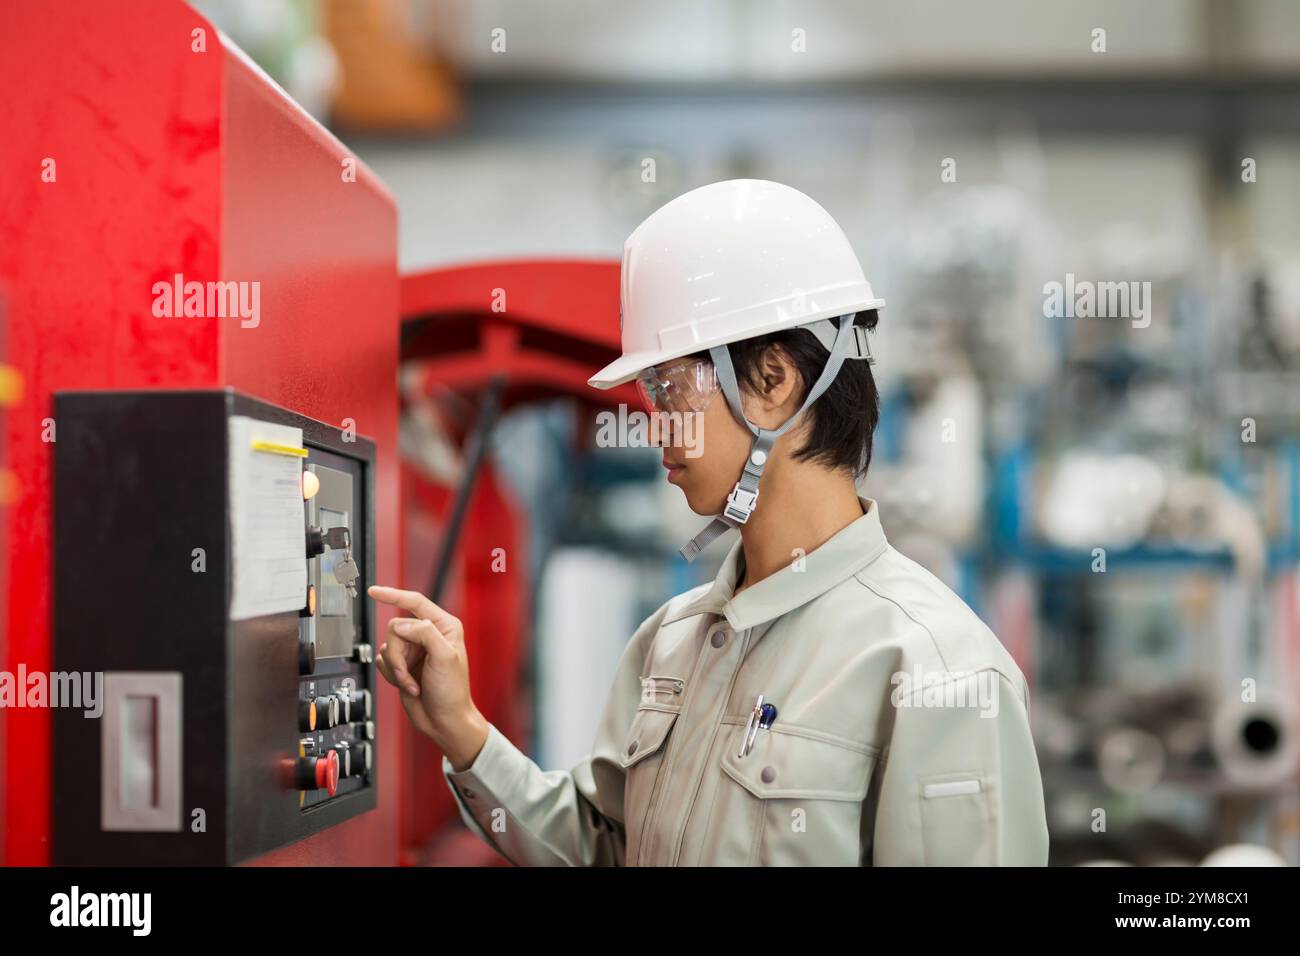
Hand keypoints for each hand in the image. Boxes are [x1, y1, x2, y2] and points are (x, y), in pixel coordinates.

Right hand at [368, 585, 486, 768]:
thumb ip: (424, 633)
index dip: (393, 595)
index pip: (415, 602)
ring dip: (396, 668)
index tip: (374, 592)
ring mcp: (414, 651)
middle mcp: (427, 635)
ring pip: (387, 646)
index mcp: (443, 626)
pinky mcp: (402, 665)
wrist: (443, 720)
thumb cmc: (452, 691)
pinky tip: (408, 685)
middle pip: (395, 629)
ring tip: (413, 682)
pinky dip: (392, 675)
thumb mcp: (444, 657)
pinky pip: (383, 661)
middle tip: (408, 672)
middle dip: (398, 654)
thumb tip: (402, 625)